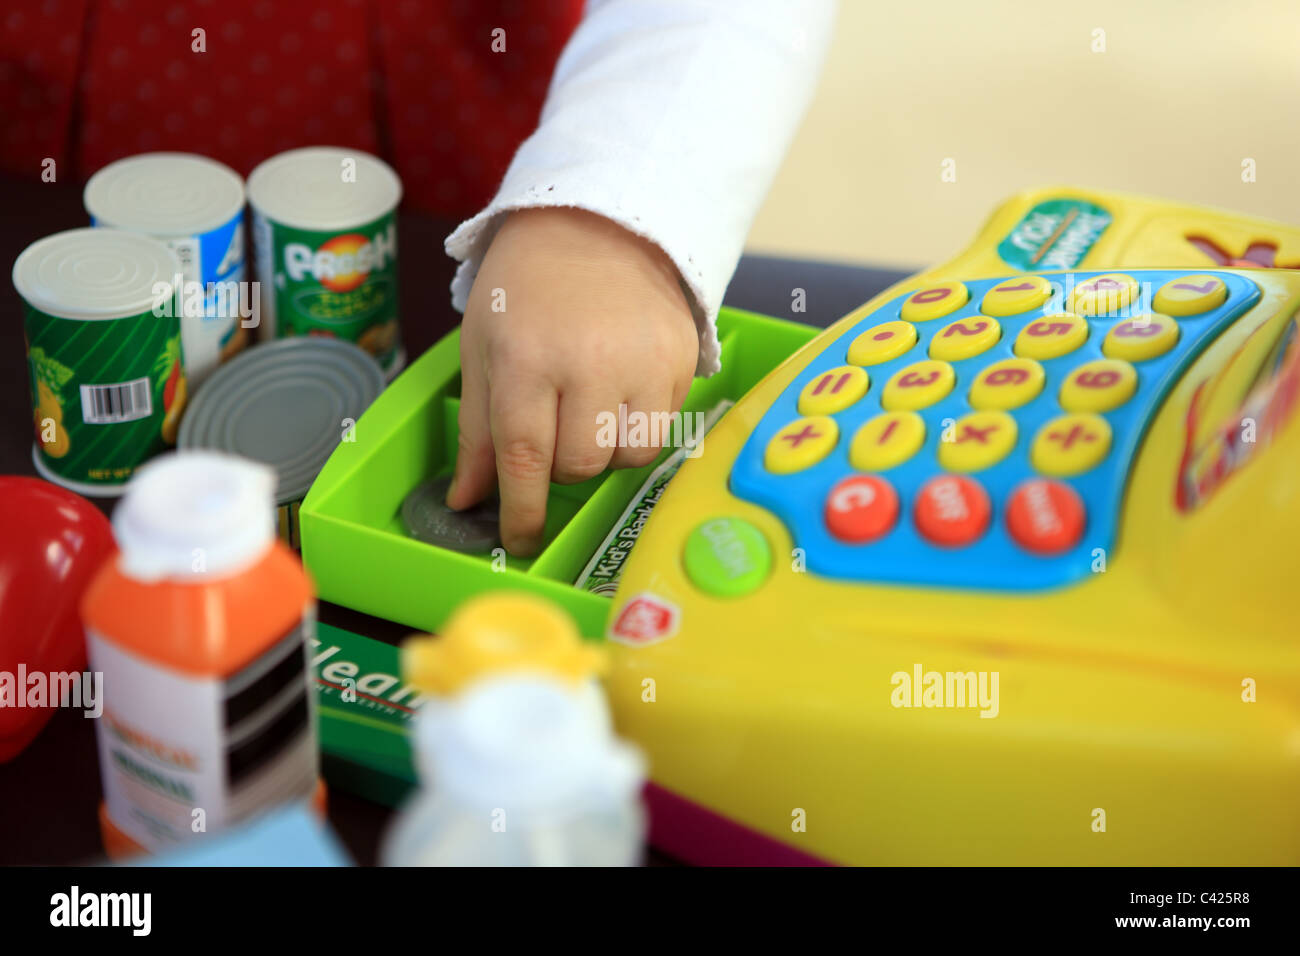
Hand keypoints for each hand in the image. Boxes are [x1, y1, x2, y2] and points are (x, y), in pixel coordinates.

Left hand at [447, 207, 698, 555]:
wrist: (598, 223)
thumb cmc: (525, 288)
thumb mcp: (483, 349)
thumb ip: (477, 431)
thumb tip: (466, 500)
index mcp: (526, 357)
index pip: (526, 458)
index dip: (522, 512)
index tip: (520, 539)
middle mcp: (589, 361)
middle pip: (581, 465)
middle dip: (561, 466)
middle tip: (552, 429)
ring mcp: (645, 359)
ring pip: (627, 457)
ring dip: (602, 451)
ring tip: (588, 409)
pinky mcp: (683, 357)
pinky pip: (662, 429)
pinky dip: (636, 427)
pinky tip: (620, 391)